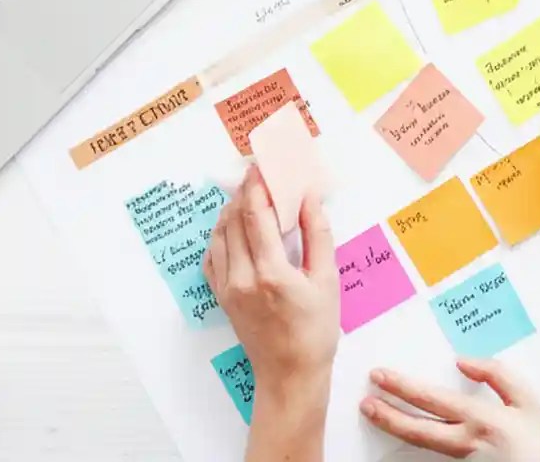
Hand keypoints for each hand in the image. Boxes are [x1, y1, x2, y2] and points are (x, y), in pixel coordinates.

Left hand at [203, 166, 339, 393]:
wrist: (290, 375)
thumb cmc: (316, 331)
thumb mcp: (327, 281)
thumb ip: (317, 236)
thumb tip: (309, 198)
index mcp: (271, 272)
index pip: (256, 214)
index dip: (258, 185)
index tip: (263, 164)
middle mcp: (242, 277)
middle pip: (235, 219)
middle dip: (245, 191)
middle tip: (258, 173)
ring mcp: (227, 287)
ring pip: (220, 234)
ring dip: (232, 209)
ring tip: (247, 194)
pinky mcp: (221, 296)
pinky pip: (212, 256)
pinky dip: (221, 234)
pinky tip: (233, 226)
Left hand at [360, 359, 539, 460]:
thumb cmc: (536, 431)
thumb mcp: (524, 397)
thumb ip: (494, 375)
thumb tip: (462, 362)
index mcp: (481, 419)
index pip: (432, 400)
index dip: (403, 388)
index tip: (380, 375)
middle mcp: (467, 442)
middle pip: (417, 430)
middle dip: (388, 414)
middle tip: (365, 400)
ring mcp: (462, 461)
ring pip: (420, 445)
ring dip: (394, 427)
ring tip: (374, 411)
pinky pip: (432, 454)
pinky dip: (413, 441)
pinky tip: (399, 428)